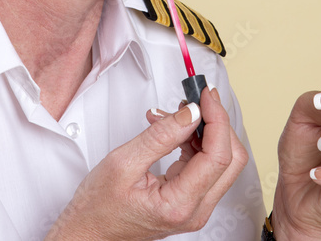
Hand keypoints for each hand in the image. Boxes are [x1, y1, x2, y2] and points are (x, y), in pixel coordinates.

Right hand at [45, 86, 247, 240]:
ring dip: (203, 130)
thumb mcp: (124, 162)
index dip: (217, 119)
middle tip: (197, 98)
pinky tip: (172, 129)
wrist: (90, 231)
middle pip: (231, 159)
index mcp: (180, 204)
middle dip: (217, 123)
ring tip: (172, 114)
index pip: (218, 156)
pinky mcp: (190, 199)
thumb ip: (161, 136)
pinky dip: (193, 140)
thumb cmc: (98, 208)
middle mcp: (196, 210)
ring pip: (220, 160)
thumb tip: (190, 113)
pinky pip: (205, 164)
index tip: (205, 95)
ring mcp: (195, 206)